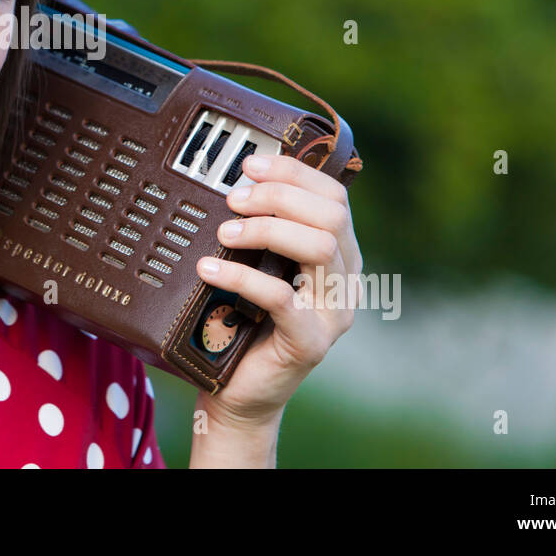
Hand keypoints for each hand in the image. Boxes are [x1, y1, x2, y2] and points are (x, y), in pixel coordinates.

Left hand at [194, 152, 361, 431]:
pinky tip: (210, 268)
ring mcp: (333, 314)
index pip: (334, 197)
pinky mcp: (310, 342)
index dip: (294, 173)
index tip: (251, 165)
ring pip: (319, 247)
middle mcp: (346, 281)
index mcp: (339, 255)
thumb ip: (263, 230)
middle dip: (279, 197)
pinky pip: (281, 297)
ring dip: (265, 230)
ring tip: (224, 232)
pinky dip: (242, 275)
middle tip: (233, 199)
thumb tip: (238, 180)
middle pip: (331, 216)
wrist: (239, 390)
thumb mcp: (259, 266)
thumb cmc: (244, 321)